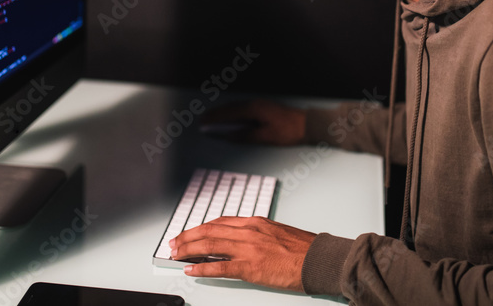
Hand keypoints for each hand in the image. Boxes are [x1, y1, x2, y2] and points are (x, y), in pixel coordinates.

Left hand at [169, 216, 316, 290]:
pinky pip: (220, 267)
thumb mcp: (276, 232)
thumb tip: (237, 241)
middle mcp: (249, 231)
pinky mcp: (251, 267)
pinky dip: (202, 268)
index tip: (189, 233)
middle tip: (174, 243)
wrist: (319, 259)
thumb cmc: (302, 248)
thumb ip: (256, 233)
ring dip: (189, 250)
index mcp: (255, 222)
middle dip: (188, 237)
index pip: (219, 221)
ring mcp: (249, 248)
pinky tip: (191, 270)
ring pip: (210, 245)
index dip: (200, 228)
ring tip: (176, 254)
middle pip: (210, 231)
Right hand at [200, 100, 306, 145]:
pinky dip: (232, 112)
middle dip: (215, 114)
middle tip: (202, 120)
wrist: (307, 124)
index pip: (229, 113)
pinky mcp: (263, 107)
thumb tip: (230, 136)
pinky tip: (229, 117)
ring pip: (236, 107)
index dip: (215, 118)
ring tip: (211, 118)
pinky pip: (242, 108)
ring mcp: (259, 104)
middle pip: (230, 108)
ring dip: (223, 112)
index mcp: (254, 109)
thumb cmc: (289, 131)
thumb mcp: (266, 137)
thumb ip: (246, 136)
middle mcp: (255, 104)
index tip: (204, 122)